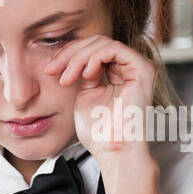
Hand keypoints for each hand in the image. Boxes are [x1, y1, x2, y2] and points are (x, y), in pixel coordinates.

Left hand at [43, 35, 156, 161]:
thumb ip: (81, 75)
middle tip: (52, 70)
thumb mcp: (84, 96)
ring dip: (78, 58)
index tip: (49, 70)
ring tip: (66, 78)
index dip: (68, 56)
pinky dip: (94, 58)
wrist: (114, 150)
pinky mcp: (143, 69)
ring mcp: (137, 67)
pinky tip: (85, 73)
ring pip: (102, 44)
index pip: (91, 51)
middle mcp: (129, 68)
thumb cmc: (100, 132)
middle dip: (69, 54)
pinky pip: (114, 49)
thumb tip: (71, 58)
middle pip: (96, 43)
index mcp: (117, 73)